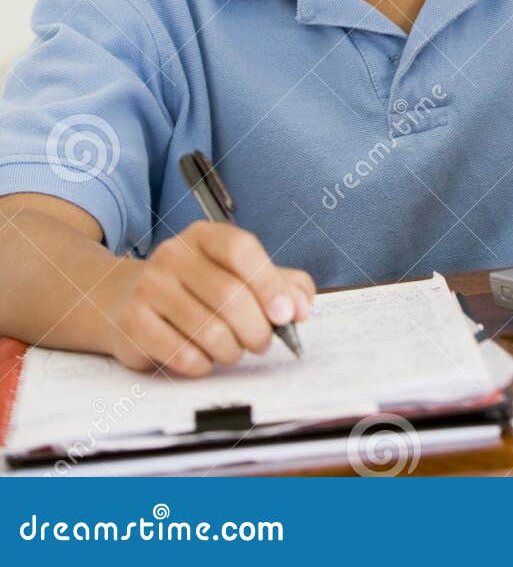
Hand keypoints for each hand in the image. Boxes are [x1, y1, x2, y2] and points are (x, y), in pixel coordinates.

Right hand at [100, 222, 315, 376]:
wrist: (121, 298)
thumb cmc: (193, 288)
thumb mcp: (236, 274)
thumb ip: (279, 284)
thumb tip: (302, 307)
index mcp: (204, 235)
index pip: (241, 249)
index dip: (269, 283)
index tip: (286, 315)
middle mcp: (174, 254)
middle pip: (230, 295)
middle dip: (256, 330)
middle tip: (261, 343)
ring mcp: (149, 287)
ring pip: (209, 331)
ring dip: (232, 351)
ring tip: (232, 350)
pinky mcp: (132, 323)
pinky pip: (183, 355)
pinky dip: (203, 365)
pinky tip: (202, 358)